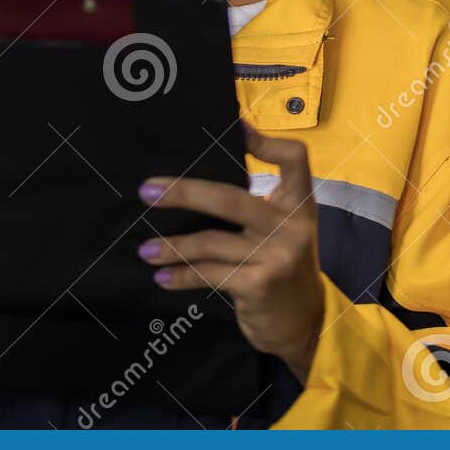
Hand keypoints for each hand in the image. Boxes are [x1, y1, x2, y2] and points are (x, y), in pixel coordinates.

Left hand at [137, 125, 323, 380]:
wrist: (305, 322)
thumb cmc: (283, 266)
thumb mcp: (284, 230)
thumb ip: (259, 205)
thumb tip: (200, 177)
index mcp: (299, 204)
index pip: (294, 159)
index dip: (267, 141)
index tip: (236, 127)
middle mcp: (291, 225)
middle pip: (230, 198)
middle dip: (184, 192)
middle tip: (147, 190)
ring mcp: (275, 256)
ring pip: (211, 242)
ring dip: (172, 246)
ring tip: (145, 249)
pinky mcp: (258, 284)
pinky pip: (209, 274)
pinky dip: (181, 276)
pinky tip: (162, 276)